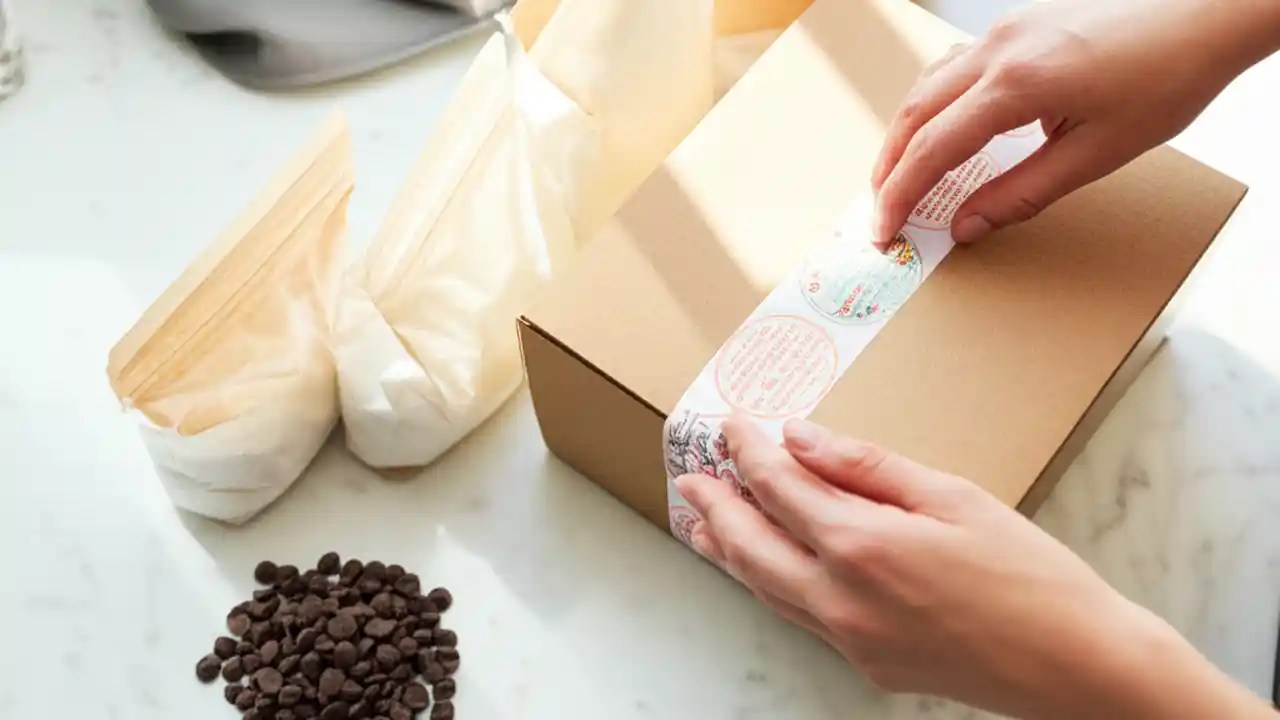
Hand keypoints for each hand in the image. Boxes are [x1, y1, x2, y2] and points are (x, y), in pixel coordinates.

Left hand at [675, 417, 1271, 718]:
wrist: (1077, 667)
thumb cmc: (1029, 575)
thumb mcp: (953, 497)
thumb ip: (866, 466)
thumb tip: (799, 437)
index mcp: (863, 546)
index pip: (779, 487)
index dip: (748, 451)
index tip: (733, 424)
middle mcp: (842, 600)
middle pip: (751, 546)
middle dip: (715, 507)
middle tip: (691, 478)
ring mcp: (850, 641)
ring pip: (765, 589)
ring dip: (730, 551)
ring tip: (705, 525)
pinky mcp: (867, 665)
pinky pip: (799, 616)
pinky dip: (770, 584)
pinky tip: (769, 569)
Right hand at [871, 0, 1279, 247]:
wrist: (1206, 13)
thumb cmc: (1166, 77)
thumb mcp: (1096, 154)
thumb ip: (1022, 194)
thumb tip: (968, 226)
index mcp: (1016, 84)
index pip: (933, 149)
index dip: (900, 196)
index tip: (884, 231)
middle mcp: (998, 49)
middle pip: (914, 114)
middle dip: (889, 168)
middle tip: (881, 212)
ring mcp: (1005, 30)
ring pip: (927, 85)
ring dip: (906, 134)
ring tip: (900, 176)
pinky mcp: (1017, 23)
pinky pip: (953, 66)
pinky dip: (933, 104)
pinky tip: (942, 126)